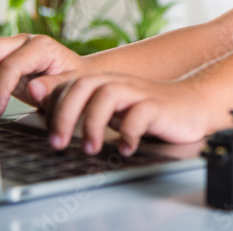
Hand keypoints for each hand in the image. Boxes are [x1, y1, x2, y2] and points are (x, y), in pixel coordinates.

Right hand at [0, 34, 85, 115]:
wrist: (77, 75)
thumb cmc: (74, 80)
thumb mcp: (70, 85)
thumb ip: (52, 86)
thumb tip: (33, 88)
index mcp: (41, 46)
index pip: (12, 64)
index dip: (1, 88)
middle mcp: (23, 42)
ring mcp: (11, 47)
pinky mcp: (3, 58)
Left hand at [45, 74, 218, 155]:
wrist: (190, 104)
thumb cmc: (145, 109)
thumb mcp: (109, 108)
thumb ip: (80, 106)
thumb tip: (42, 105)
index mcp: (101, 83)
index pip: (67, 84)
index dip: (50, 105)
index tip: (42, 130)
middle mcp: (117, 83)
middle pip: (82, 86)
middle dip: (65, 116)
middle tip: (58, 144)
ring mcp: (137, 92)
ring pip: (107, 95)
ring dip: (93, 124)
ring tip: (91, 149)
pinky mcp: (157, 106)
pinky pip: (140, 114)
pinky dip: (128, 133)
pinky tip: (124, 149)